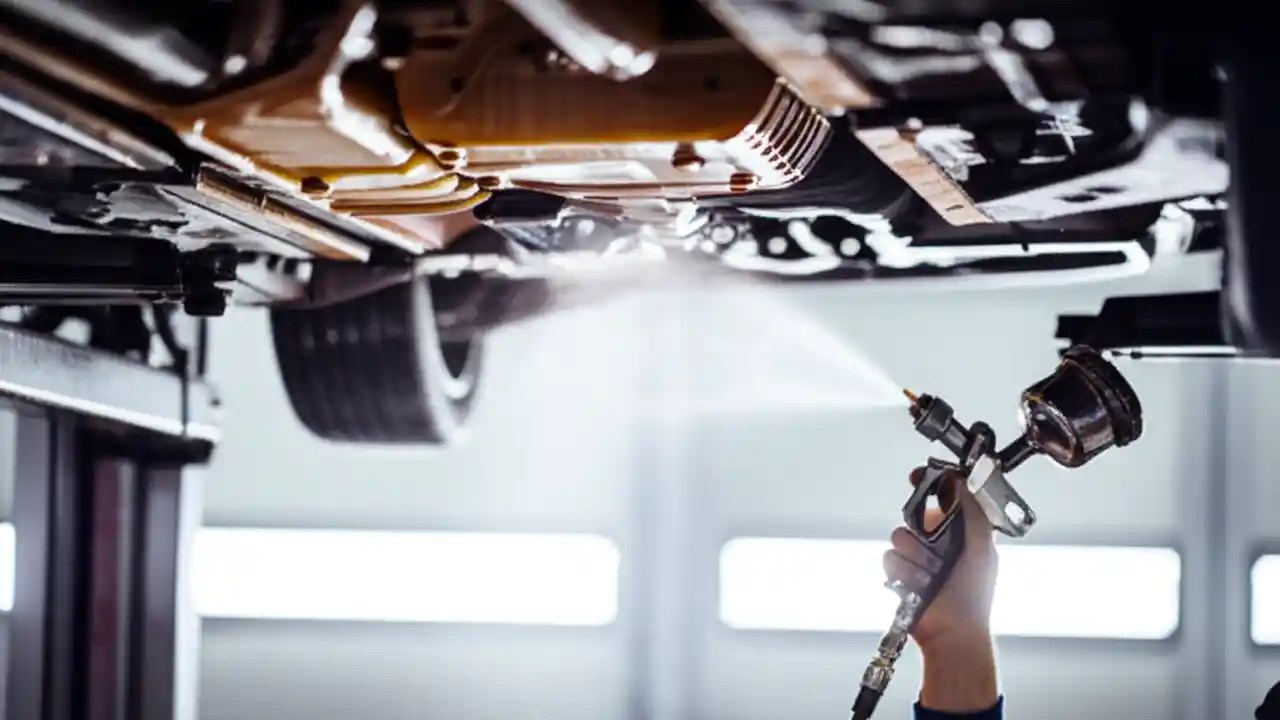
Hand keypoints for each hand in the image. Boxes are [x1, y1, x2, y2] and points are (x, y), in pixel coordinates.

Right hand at [882, 468, 999, 712]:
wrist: (953, 631)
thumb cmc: (973, 594)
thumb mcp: (981, 546)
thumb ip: (971, 511)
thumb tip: (958, 479)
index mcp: (960, 532)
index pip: (941, 498)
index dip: (929, 485)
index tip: (917, 477)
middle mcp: (936, 541)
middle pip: (913, 515)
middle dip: (923, 532)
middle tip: (936, 550)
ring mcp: (916, 557)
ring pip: (899, 537)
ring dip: (915, 558)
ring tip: (930, 575)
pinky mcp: (898, 573)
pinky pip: (889, 558)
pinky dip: (903, 573)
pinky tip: (917, 586)